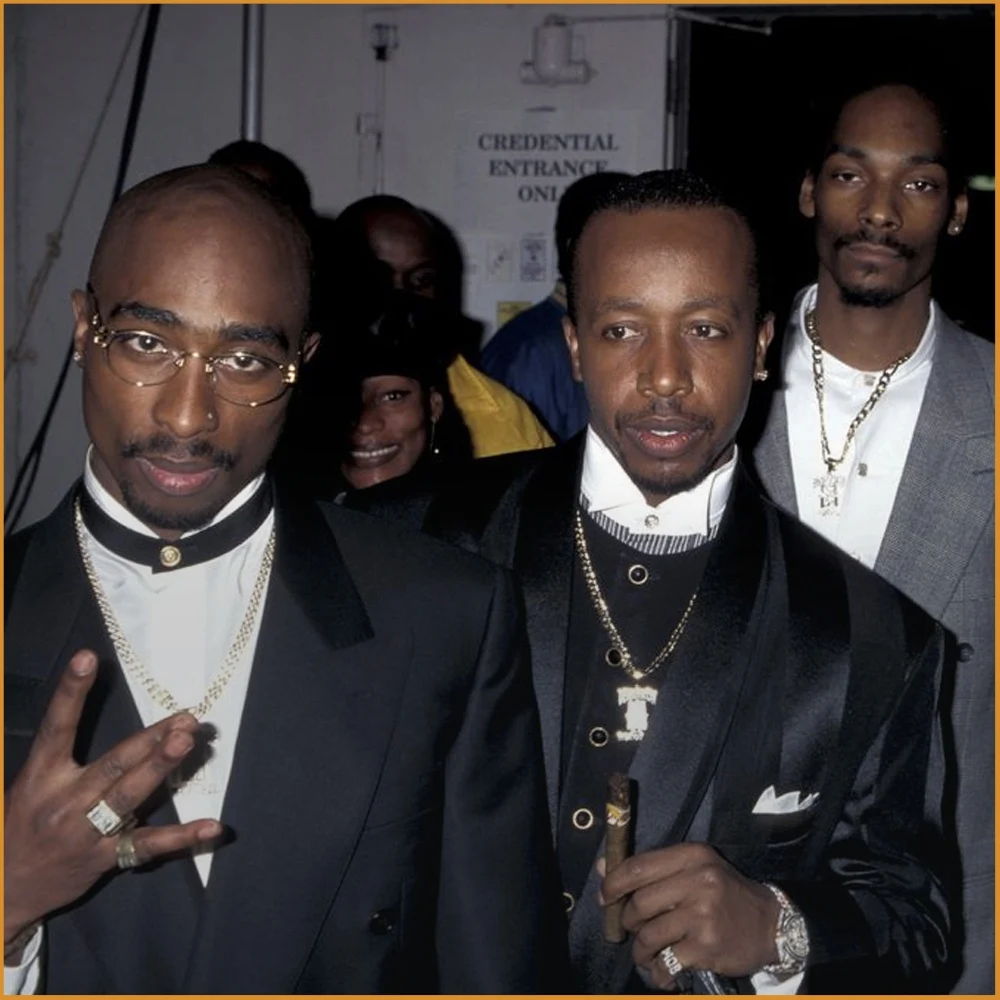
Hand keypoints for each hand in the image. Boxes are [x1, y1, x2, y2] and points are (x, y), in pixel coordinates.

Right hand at [4, 650, 221, 952]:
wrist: (1, 890)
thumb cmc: (21, 823)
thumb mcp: (31, 783)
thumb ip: (62, 752)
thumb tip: (110, 716)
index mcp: (40, 775)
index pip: (56, 726)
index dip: (71, 691)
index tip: (88, 657)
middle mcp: (63, 801)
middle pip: (112, 763)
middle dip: (149, 739)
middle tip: (183, 718)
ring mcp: (84, 832)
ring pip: (129, 796)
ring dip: (161, 768)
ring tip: (189, 742)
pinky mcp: (104, 859)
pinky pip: (147, 845)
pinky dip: (183, 838)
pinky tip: (212, 826)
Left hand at [599, 843, 779, 989]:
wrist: (771, 925)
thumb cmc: (725, 893)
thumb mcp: (695, 869)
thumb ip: (651, 869)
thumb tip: (602, 869)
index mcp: (692, 856)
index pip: (638, 867)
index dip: (613, 883)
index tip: (605, 897)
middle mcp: (698, 881)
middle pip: (640, 903)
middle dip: (627, 920)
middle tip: (631, 928)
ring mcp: (703, 915)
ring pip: (648, 935)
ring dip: (640, 950)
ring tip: (644, 953)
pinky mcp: (706, 947)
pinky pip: (666, 962)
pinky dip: (657, 971)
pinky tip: (661, 970)